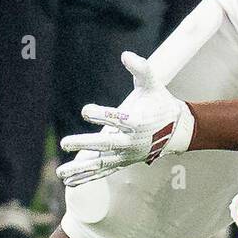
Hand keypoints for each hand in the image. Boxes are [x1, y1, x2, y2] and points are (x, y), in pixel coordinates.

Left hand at [57, 51, 195, 185]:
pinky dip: (87, 177)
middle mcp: (132, 141)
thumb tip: (125, 55)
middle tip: (64, 143)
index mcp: (138, 121)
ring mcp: (127, 154)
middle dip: (85, 144)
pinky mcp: (124, 162)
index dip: (102, 115)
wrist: (176, 131)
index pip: (118, 119)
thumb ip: (141, 69)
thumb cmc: (160, 103)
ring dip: (81, 168)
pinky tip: (69, 183)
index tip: (86, 111)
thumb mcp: (153, 84)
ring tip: (60, 173)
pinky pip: (104, 171)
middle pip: (106, 144)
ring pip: (102, 163)